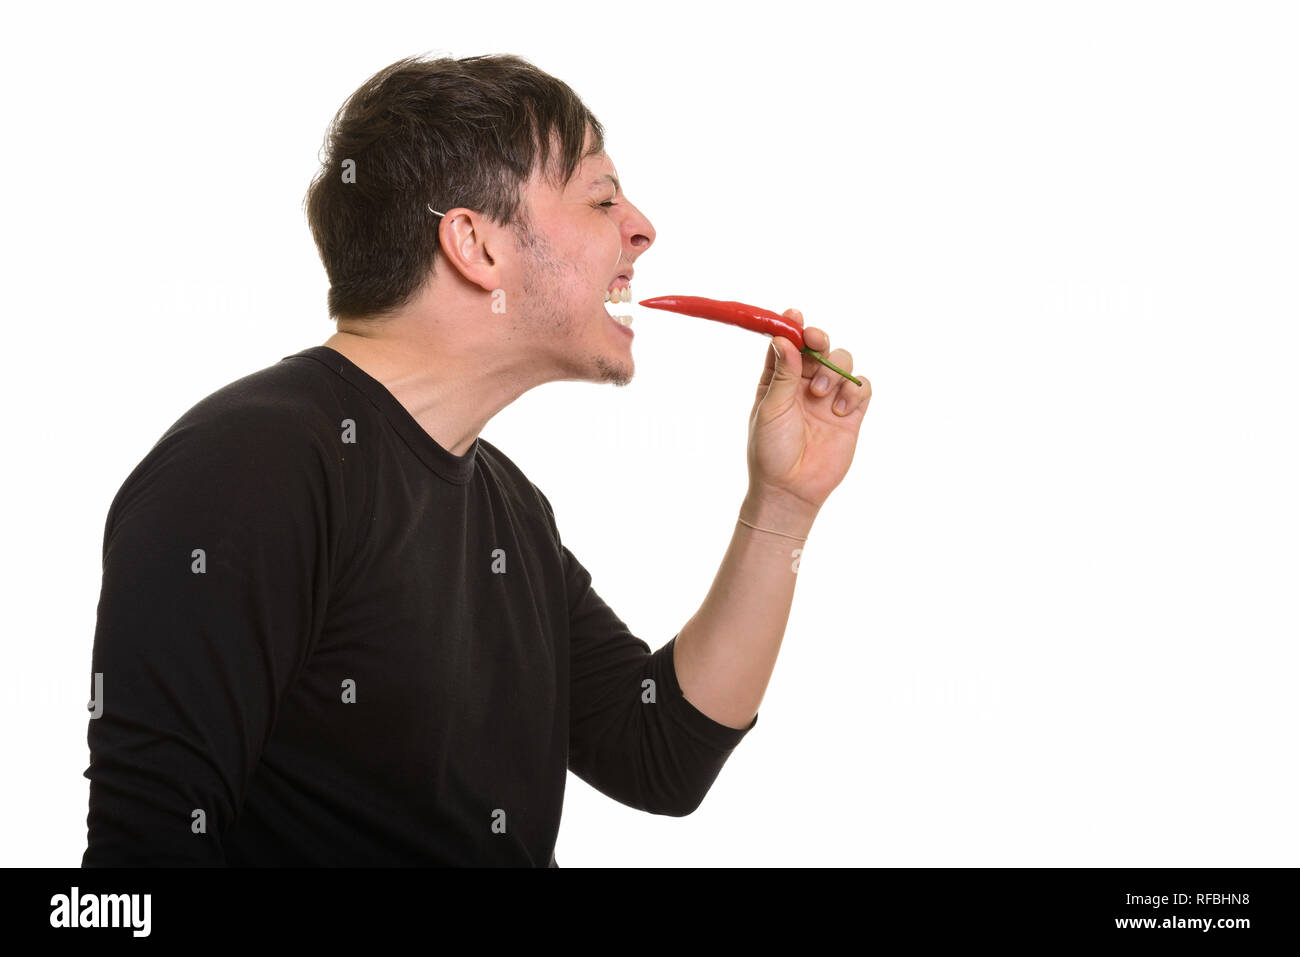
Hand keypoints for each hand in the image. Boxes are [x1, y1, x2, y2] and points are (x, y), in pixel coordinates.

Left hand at [746, 311, 871, 514]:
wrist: (791, 490)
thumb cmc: (771, 451)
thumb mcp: (771, 410)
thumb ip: (782, 375)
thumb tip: (784, 339)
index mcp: (779, 379)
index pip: (788, 344)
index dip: (792, 326)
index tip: (794, 316)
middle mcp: (805, 383)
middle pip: (819, 347)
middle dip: (819, 338)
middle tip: (816, 340)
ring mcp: (830, 397)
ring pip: (843, 362)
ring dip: (834, 370)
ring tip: (820, 396)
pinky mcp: (851, 414)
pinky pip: (862, 387)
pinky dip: (854, 390)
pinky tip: (839, 410)